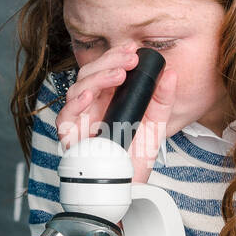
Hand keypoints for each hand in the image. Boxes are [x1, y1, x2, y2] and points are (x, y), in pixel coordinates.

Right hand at [56, 42, 176, 183]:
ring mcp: (80, 120)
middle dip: (109, 62)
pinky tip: (89, 96)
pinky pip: (64, 118)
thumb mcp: (156, 124)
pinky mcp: (71, 138)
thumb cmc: (136, 156)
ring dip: (97, 78)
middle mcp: (91, 106)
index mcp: (108, 98)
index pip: (106, 69)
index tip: (134, 50)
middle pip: (90, 74)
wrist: (129, 186)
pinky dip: (75, 105)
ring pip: (77, 89)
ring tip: (118, 74)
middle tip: (130, 59)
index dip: (116, 55)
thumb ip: (163, 99)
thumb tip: (170, 73)